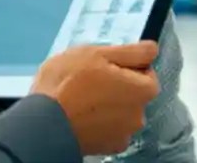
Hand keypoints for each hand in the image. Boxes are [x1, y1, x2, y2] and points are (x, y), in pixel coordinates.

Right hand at [30, 41, 160, 155]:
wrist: (43, 122)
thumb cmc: (68, 82)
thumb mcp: (97, 53)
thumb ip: (131, 52)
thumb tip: (153, 48)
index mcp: (141, 90)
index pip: (147, 73)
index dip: (127, 65)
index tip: (105, 65)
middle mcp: (139, 115)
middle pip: (134, 94)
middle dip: (118, 86)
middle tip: (90, 79)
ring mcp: (123, 134)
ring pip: (121, 112)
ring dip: (108, 105)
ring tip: (81, 98)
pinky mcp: (108, 148)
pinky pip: (109, 129)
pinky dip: (99, 123)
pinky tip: (81, 115)